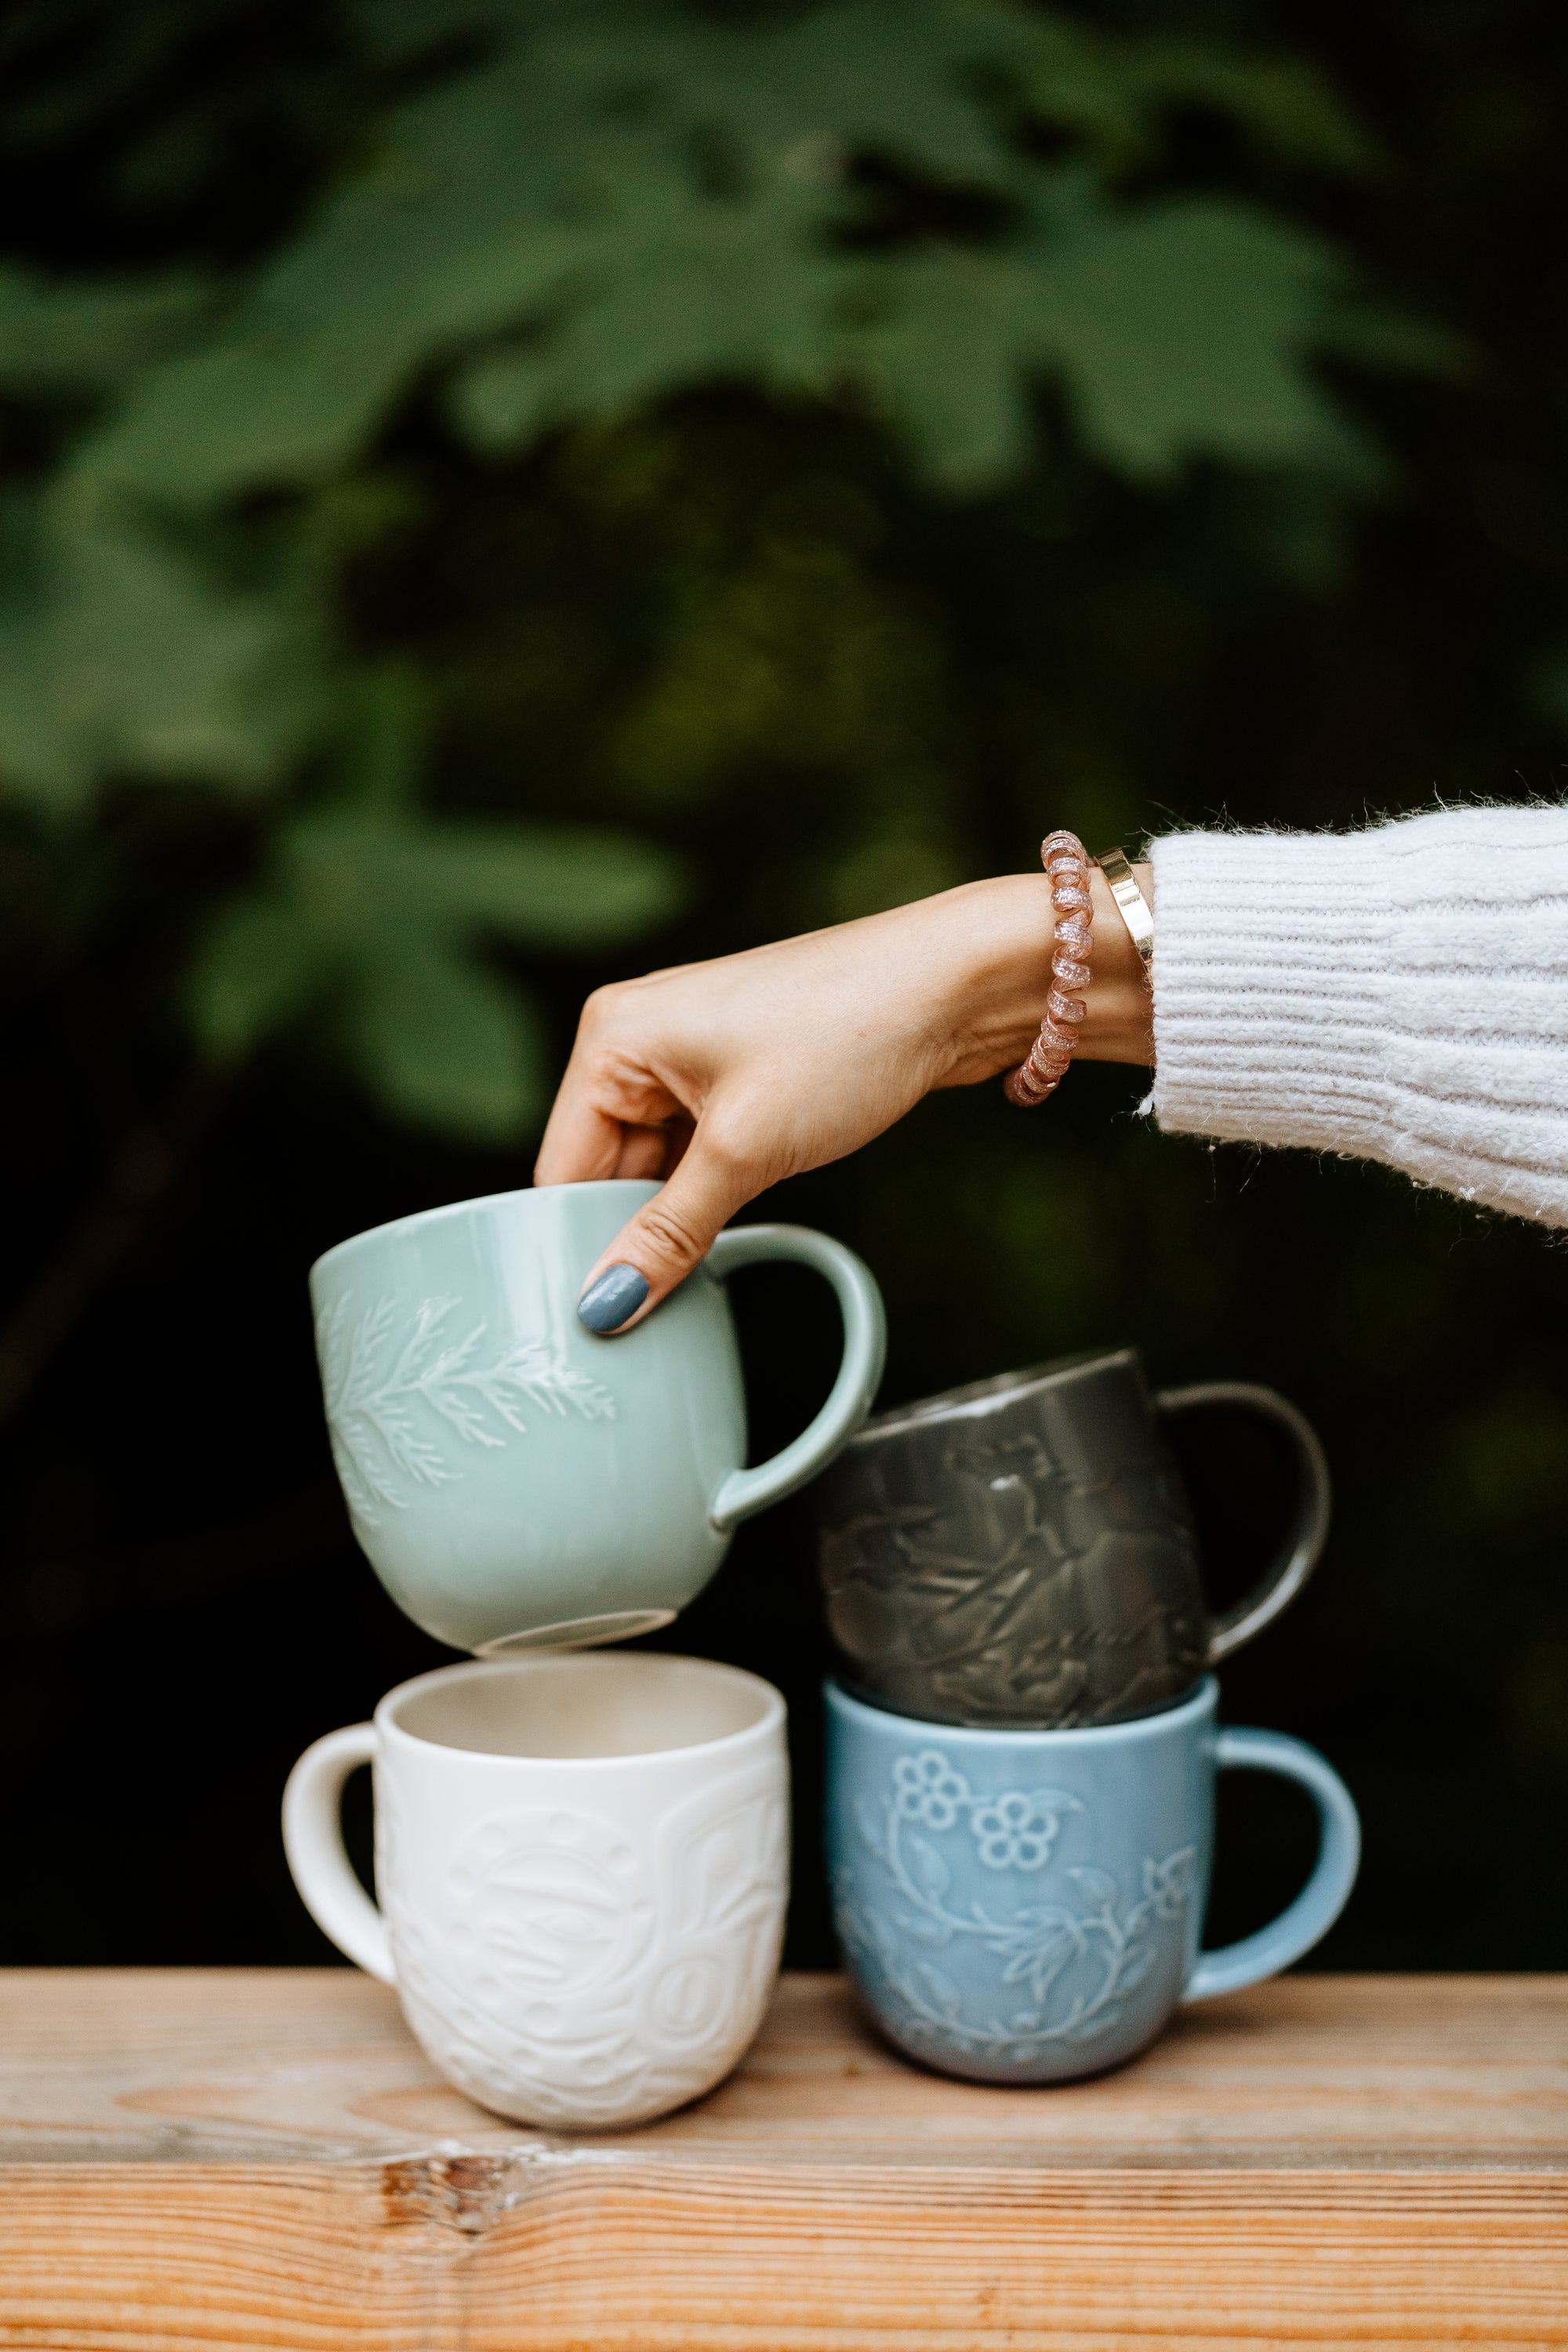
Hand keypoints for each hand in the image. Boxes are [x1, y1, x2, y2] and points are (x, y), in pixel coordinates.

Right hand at [536, 865, 1152, 1331]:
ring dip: (675, 1221)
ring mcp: (693, 1056)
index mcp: (612, 1037)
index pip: (563, 1169)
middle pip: (604, 1171)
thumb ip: (669, 1233)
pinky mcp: (744, 1075)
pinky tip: (726, 1237)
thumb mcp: (746, 1149)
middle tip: (645, 1319)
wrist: (958, 985)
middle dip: (629, 1238)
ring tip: (690, 1281)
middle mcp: (640, 1038)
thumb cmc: (849, 1034)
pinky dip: (709, 1196)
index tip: (595, 1323)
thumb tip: (607, 1305)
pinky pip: (699, 1153)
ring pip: (655, 1168)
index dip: (578, 1248)